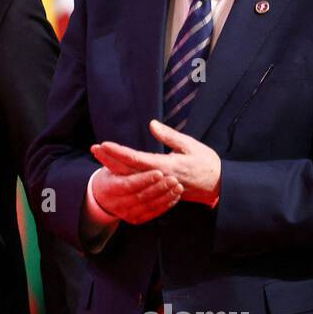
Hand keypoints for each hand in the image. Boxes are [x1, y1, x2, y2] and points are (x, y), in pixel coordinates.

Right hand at [90, 146, 182, 223]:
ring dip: (164, 196)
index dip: (144, 179)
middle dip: (158, 188)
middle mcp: (117, 201)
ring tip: (178, 186)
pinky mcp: (134, 218)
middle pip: (140, 196)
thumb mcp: (113, 163)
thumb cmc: (110, 174)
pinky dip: (164, 205)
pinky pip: (151, 213)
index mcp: (111, 185)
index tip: (159, 172)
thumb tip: (152, 123)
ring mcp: (126, 212)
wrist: (100, 196)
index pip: (128, 184)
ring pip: (148, 206)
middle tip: (174, 179)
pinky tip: (175, 195)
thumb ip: (123, 151)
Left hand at [96, 119, 221, 205]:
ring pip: (131, 177)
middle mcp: (158, 177)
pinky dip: (125, 176)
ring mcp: (158, 185)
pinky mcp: (159, 189)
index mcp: (165, 166)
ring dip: (114, 167)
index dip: (118, 152)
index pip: (136, 159)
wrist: (219, 186)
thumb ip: (169, 136)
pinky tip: (114, 171)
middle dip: (109, 160)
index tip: (104, 145)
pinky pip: (138, 183)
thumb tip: (152, 124)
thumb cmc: (207, 163)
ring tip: (99, 157)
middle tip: (93, 150)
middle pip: (128, 170)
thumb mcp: (190, 145)